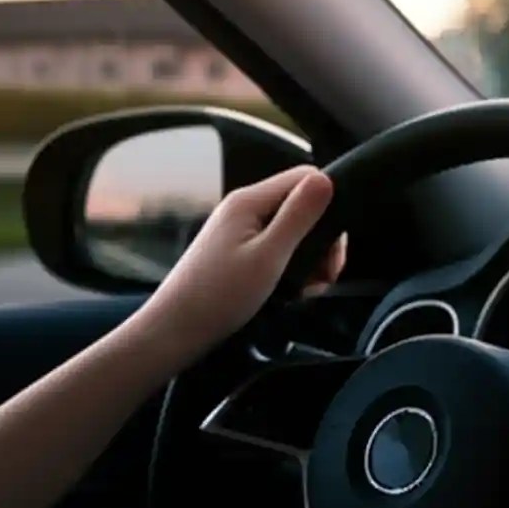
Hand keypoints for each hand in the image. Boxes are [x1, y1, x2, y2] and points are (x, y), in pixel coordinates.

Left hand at [138, 165, 345, 352]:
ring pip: (293, 229)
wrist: (176, 329)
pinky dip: (292, 267)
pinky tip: (291, 291)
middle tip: (323, 277)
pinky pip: (278, 247)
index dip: (328, 206)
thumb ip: (298, 216)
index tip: (332, 249)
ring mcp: (240, 230)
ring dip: (309, 258)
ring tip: (306, 288)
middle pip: (302, 205)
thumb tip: (326, 179)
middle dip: (322, 239)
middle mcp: (244, 208)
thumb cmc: (218, 296)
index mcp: (249, 201)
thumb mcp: (269, 255)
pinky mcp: (239, 251)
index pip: (306, 177)